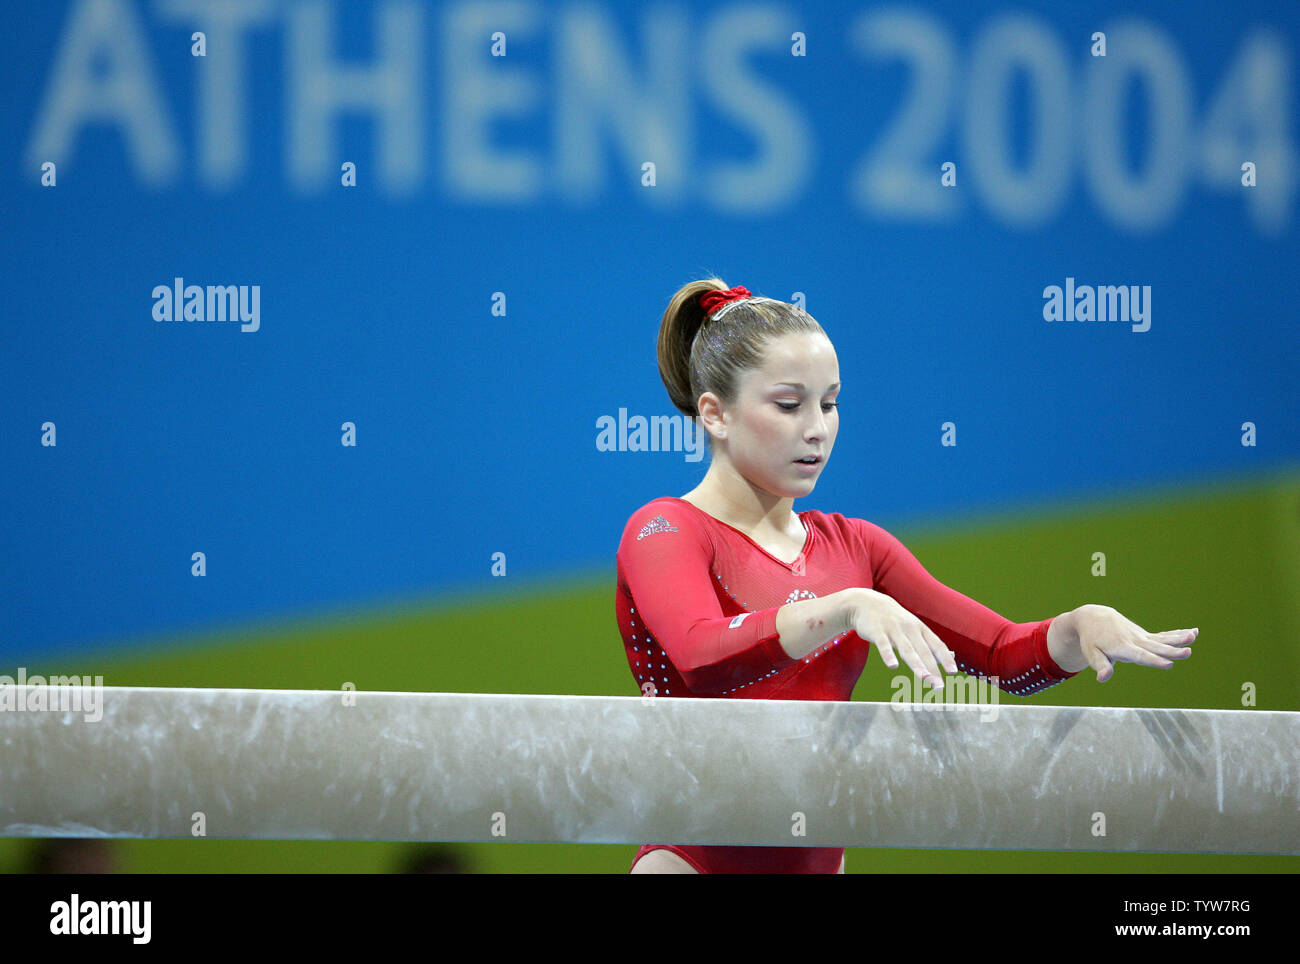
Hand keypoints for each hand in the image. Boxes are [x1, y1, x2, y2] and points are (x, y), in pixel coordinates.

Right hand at [850, 588, 957, 687]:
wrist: (867, 602)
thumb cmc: (895, 620)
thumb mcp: (915, 628)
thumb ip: (931, 644)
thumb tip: (952, 656)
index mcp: (920, 629)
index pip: (937, 645)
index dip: (945, 658)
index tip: (953, 672)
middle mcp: (909, 629)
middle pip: (923, 651)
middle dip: (932, 668)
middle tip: (938, 685)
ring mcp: (893, 629)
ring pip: (906, 649)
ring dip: (916, 664)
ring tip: (924, 678)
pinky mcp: (877, 631)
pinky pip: (883, 645)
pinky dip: (888, 655)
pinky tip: (893, 666)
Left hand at [1072, 604, 1197, 681]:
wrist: (1093, 618)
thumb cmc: (1092, 640)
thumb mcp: (1091, 654)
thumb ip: (1100, 666)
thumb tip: (1103, 678)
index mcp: (1122, 648)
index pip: (1140, 656)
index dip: (1154, 661)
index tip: (1168, 664)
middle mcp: (1134, 641)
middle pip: (1156, 648)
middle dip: (1172, 651)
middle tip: (1188, 652)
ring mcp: (1141, 636)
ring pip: (1162, 639)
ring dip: (1179, 638)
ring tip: (1194, 636)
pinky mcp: (1145, 635)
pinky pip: (1163, 636)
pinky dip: (1177, 634)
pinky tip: (1193, 632)